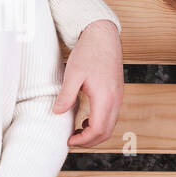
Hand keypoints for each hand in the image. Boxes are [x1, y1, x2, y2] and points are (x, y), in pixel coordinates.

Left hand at [54, 19, 122, 146]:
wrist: (103, 35)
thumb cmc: (89, 52)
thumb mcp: (73, 74)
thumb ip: (66, 95)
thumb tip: (57, 113)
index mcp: (105, 97)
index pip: (98, 130)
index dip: (83, 140)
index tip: (69, 141)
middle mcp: (115, 100)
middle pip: (106, 132)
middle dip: (89, 141)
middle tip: (72, 141)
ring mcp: (118, 97)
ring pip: (110, 125)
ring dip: (95, 133)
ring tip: (77, 131)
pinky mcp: (117, 93)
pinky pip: (111, 116)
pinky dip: (99, 124)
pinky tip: (85, 119)